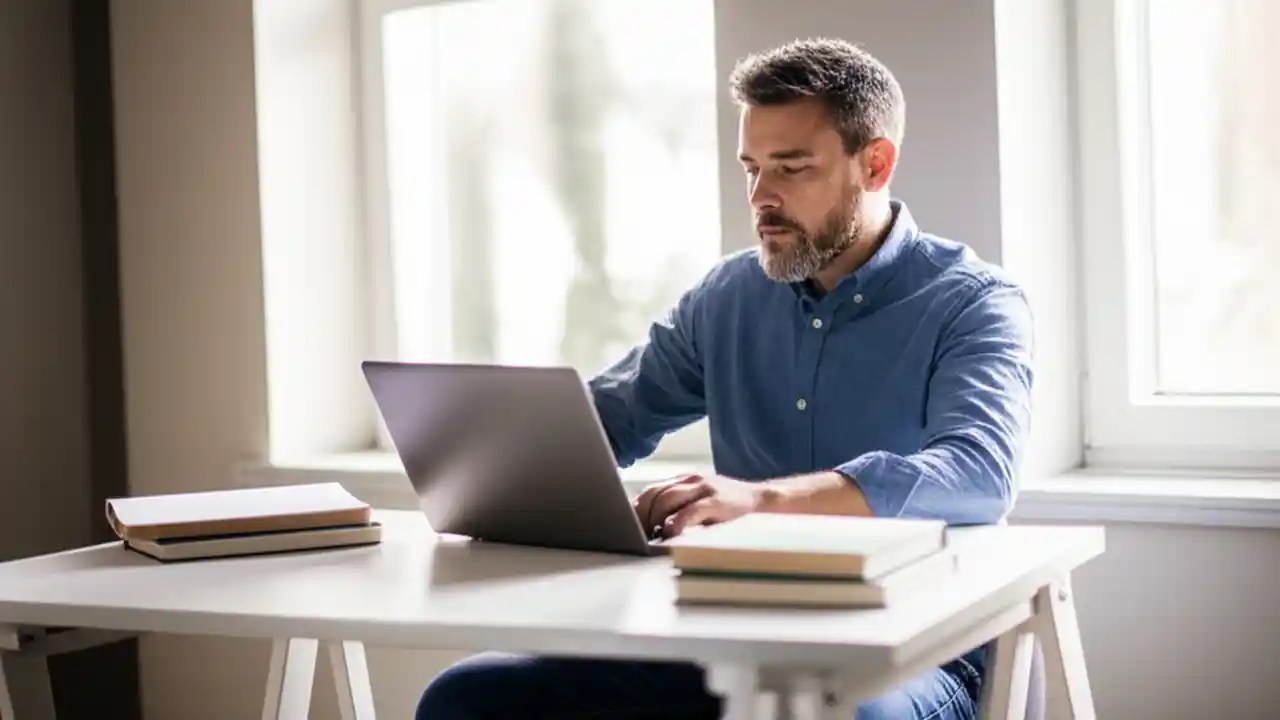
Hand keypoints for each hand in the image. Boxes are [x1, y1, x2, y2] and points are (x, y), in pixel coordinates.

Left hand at [634, 474, 769, 538]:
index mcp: (685, 480)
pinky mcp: (717, 501)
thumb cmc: (729, 508)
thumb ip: (679, 507)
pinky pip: (689, 511)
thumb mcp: (701, 502)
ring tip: (650, 537)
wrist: (763, 500)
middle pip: (654, 494)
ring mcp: (705, 488)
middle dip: (641, 516)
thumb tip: (650, 526)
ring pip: (667, 499)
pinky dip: (676, 523)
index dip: (636, 508)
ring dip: (654, 520)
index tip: (627, 524)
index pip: (652, 490)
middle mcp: (692, 480)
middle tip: (637, 535)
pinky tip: (671, 534)